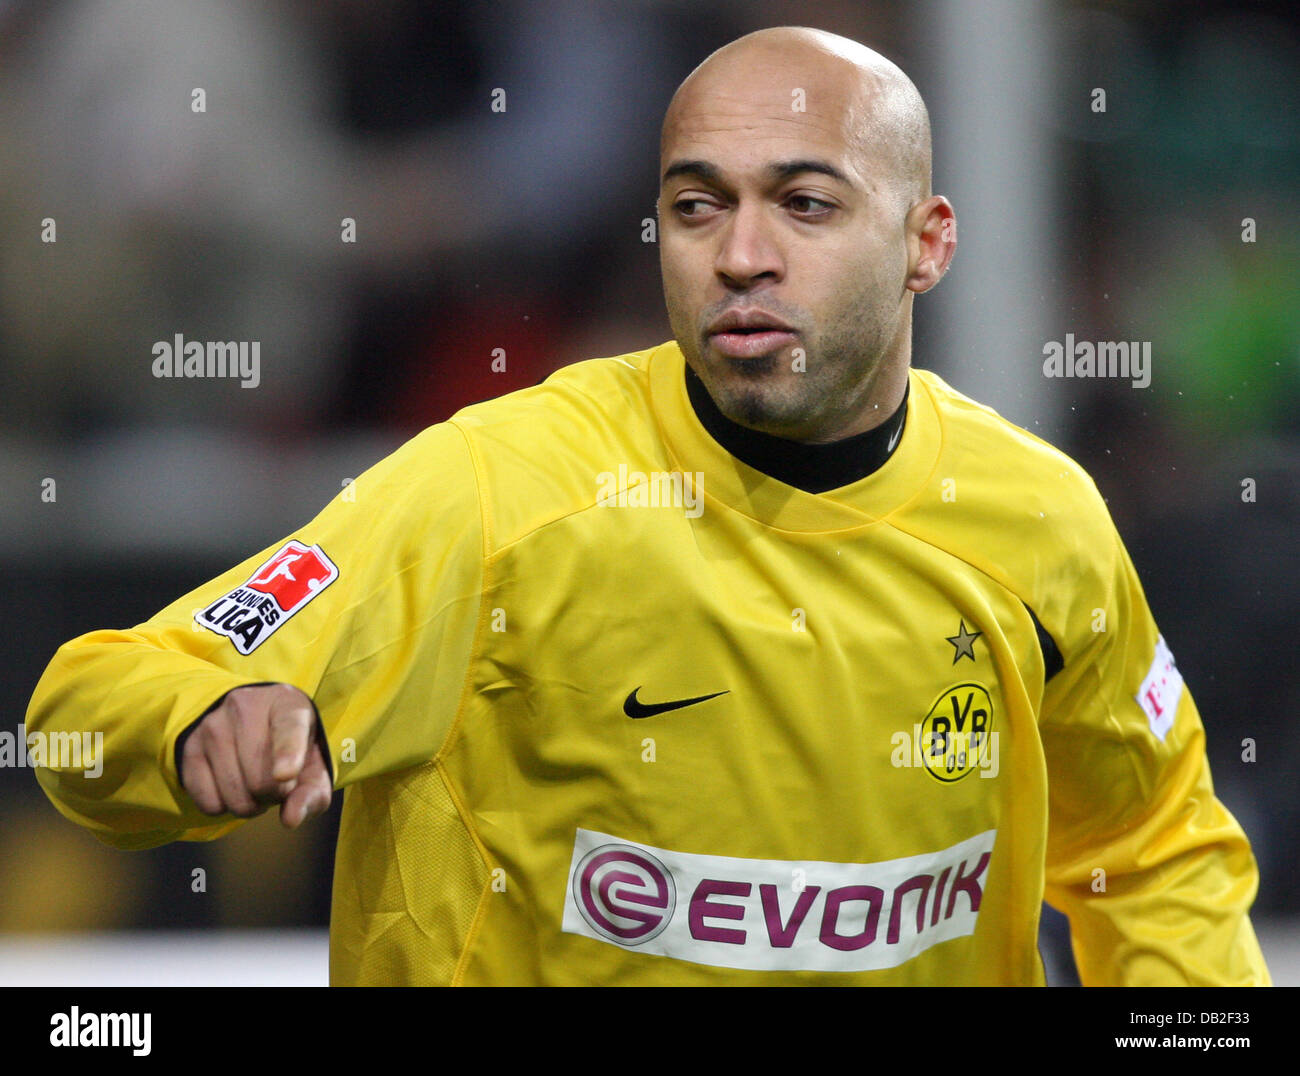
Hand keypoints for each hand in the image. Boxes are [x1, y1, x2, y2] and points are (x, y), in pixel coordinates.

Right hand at [179, 683, 332, 828]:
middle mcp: (246, 707)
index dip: (288, 755)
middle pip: (260, 780)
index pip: (289, 730)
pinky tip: (232, 785)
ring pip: (234, 796)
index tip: (285, 775)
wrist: (250, 721)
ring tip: (255, 782)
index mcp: (287, 704)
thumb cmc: (291, 748)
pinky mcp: (189, 748)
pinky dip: (223, 807)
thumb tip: (291, 819)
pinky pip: (208, 802)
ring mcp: (212, 725)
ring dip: (250, 805)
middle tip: (276, 783)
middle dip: (273, 796)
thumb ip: (312, 792)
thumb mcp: (313, 765)